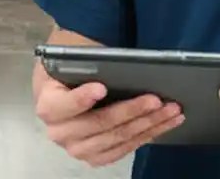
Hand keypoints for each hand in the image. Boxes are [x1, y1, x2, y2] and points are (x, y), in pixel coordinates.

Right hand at [34, 65, 184, 166]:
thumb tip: (115, 63)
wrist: (63, 89)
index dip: (82, 98)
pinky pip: (125, 149)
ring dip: (148, 124)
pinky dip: (147, 135)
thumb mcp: (68, 62)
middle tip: (156, 99)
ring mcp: (78, 148)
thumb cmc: (70, 71)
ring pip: (118, 139)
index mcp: (48, 105)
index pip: (64, 105)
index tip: (101, 87)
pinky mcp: (95, 157)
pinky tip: (164, 124)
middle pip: (100, 124)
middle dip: (131, 110)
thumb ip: (84, 65)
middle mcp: (60, 132)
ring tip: (170, 110)